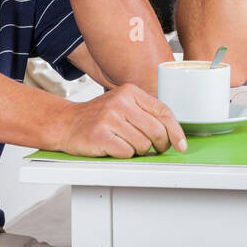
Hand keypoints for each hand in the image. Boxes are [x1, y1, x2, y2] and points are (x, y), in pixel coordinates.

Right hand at [62, 82, 186, 156]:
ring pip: (143, 144)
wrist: (65, 122)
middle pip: (157, 130)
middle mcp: (120, 102)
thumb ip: (145, 112)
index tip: (181, 143)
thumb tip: (172, 131)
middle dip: (161, 145)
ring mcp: (110, 118)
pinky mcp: (100, 135)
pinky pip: (126, 152)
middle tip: (156, 149)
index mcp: (130, 92)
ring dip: (138, 150)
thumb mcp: (122, 104)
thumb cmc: (97, 117)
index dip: (176, 130)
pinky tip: (114, 147)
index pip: (163, 111)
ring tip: (125, 144)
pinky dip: (124, 155)